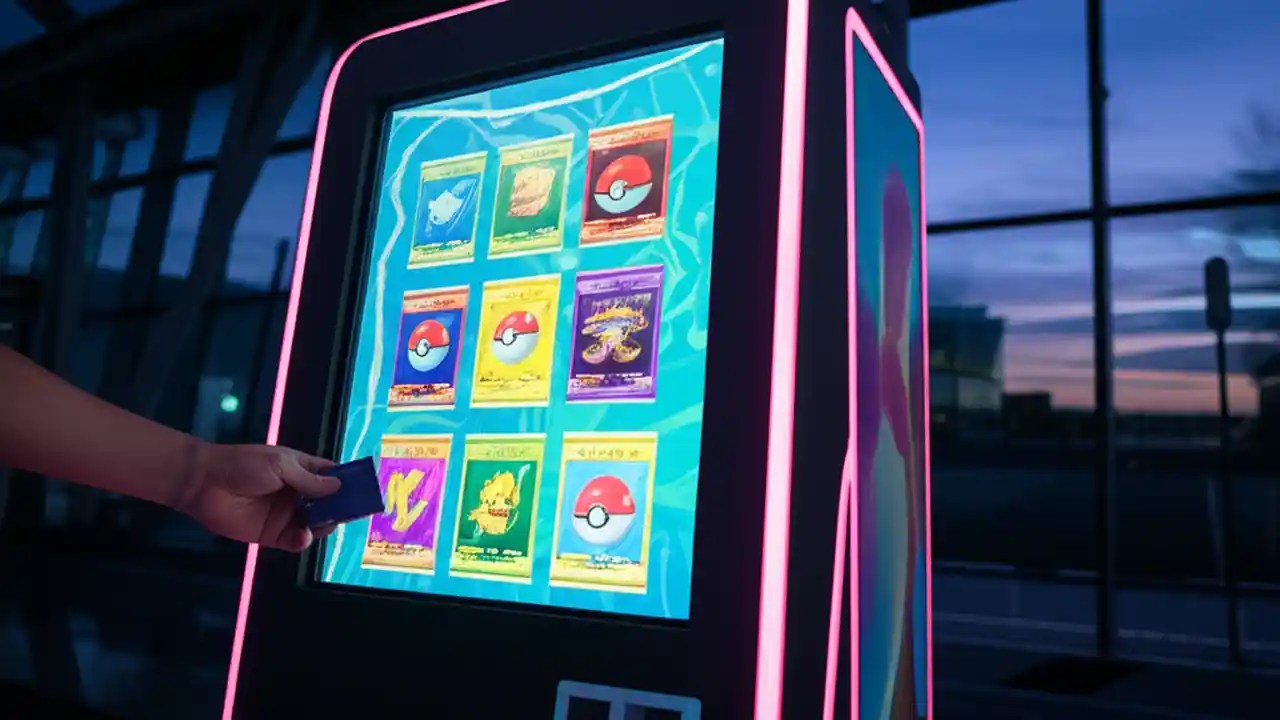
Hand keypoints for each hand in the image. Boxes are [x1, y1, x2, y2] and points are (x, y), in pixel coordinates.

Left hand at [181, 443, 339, 551]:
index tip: (364, 489)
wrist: (204, 483)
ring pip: (316, 524)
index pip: (332, 477)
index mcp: (301, 470)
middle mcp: (298, 494)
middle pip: (329, 504)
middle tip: (352, 512)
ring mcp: (286, 515)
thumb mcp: (280, 465)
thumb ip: (309, 479)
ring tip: (324, 524)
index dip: (348, 482)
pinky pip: (296, 541)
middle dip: (341, 507)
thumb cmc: (243, 465)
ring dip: (324, 525)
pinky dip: (303, 541)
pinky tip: (303, 536)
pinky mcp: (273, 535)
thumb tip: (339, 486)